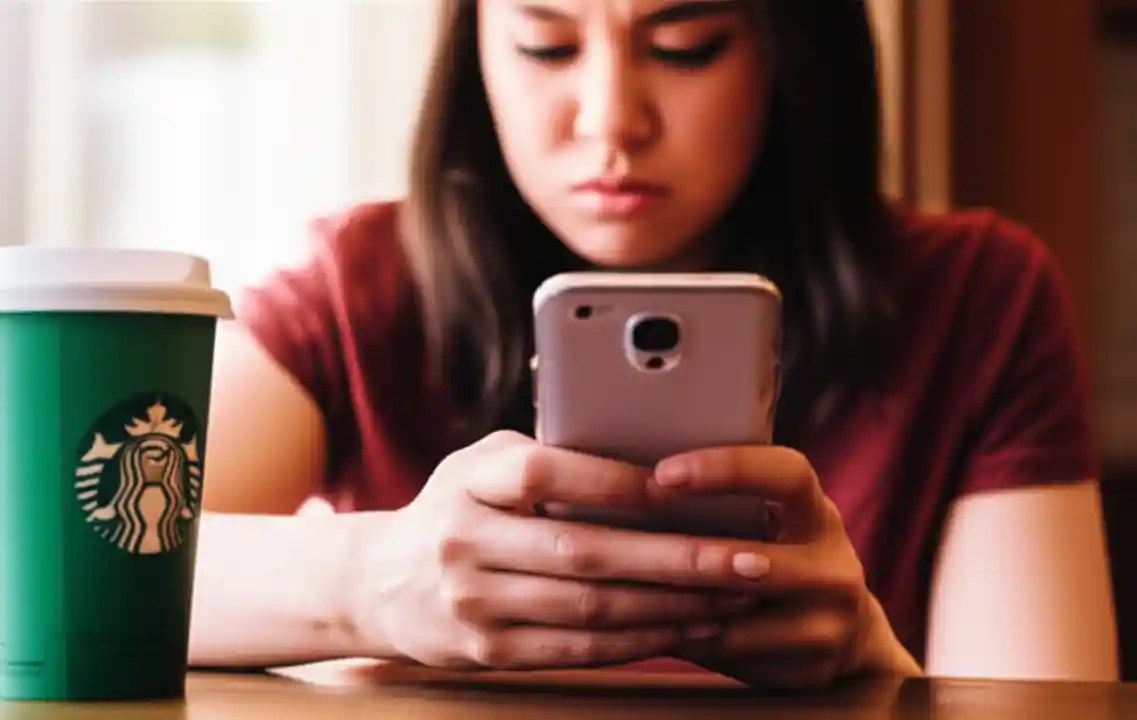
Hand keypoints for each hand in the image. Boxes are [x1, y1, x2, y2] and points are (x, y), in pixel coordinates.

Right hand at [345, 431, 756, 670]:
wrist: (376, 584)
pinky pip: (578, 649)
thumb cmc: (455, 507)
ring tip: (733, 596)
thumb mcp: (479, 464)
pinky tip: (686, 627)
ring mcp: (474, 604)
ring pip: (591, 609)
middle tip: (748, 558)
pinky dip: (640, 640)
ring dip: (672, 606)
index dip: (618, 481)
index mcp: (470, 481)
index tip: (686, 486)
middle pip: (586, 552)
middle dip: (678, 559)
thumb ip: (546, 455)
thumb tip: (647, 455)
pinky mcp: (487, 652)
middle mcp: (466, 542)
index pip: (548, 473)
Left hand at [650, 447, 922, 687]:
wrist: (844, 632)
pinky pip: (742, 657)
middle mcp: (834, 564)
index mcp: (816, 511)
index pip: (787, 475)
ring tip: (637, 595)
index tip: (664, 473)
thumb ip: (721, 503)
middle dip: (697, 559)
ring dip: (689, 609)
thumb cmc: (776, 555)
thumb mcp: (769, 522)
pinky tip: (659, 630)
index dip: (729, 469)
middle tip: (637, 549)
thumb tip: (630, 473)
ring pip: (745, 621)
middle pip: (763, 562)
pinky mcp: (815, 666)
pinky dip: (697, 642)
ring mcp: (831, 621)